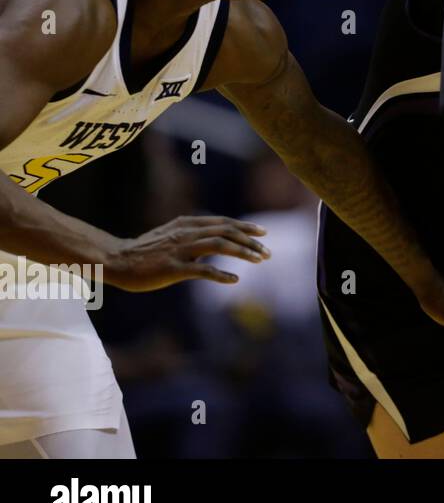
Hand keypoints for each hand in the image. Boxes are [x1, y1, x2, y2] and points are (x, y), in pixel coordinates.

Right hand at [103, 215, 270, 290]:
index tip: (263, 233)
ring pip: (219, 246)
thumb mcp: (172, 234)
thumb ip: (194, 234)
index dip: (245, 227)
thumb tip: (217, 238)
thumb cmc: (145, 251)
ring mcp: (180, 250)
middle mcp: (186, 234)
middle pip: (226, 232)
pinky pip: (202, 270)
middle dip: (250, 241)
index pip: (223, 222)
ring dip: (242, 252)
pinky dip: (221, 274)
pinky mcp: (173, 268)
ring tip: (259, 261)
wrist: (117, 261)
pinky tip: (234, 280)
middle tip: (268, 253)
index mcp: (187, 224)